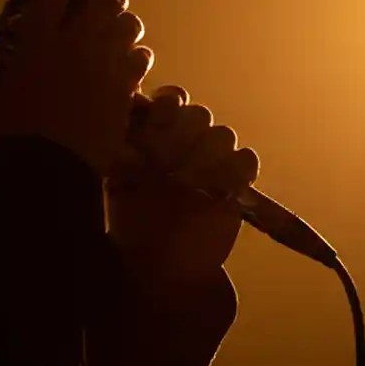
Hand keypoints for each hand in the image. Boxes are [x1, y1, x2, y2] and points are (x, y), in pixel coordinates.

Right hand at [0, 0, 152, 176]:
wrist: (45, 175)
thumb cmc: (6, 140)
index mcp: (36, 39)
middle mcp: (75, 44)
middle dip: (100, 0)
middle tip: (93, 13)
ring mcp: (105, 67)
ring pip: (129, 23)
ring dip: (121, 26)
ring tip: (112, 38)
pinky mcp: (125, 93)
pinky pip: (141, 59)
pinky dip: (134, 58)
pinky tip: (124, 68)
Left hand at [107, 85, 259, 289]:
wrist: (163, 266)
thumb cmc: (133, 223)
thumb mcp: (118, 189)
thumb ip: (122, 158)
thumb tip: (126, 137)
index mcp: (155, 134)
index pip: (170, 100)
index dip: (166, 106)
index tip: (154, 124)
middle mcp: (185, 140)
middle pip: (198, 114)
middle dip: (184, 134)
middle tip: (165, 162)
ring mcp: (212, 159)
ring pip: (223, 135)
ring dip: (206, 155)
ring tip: (187, 183)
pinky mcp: (236, 182)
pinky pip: (246, 160)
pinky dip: (235, 171)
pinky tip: (218, 191)